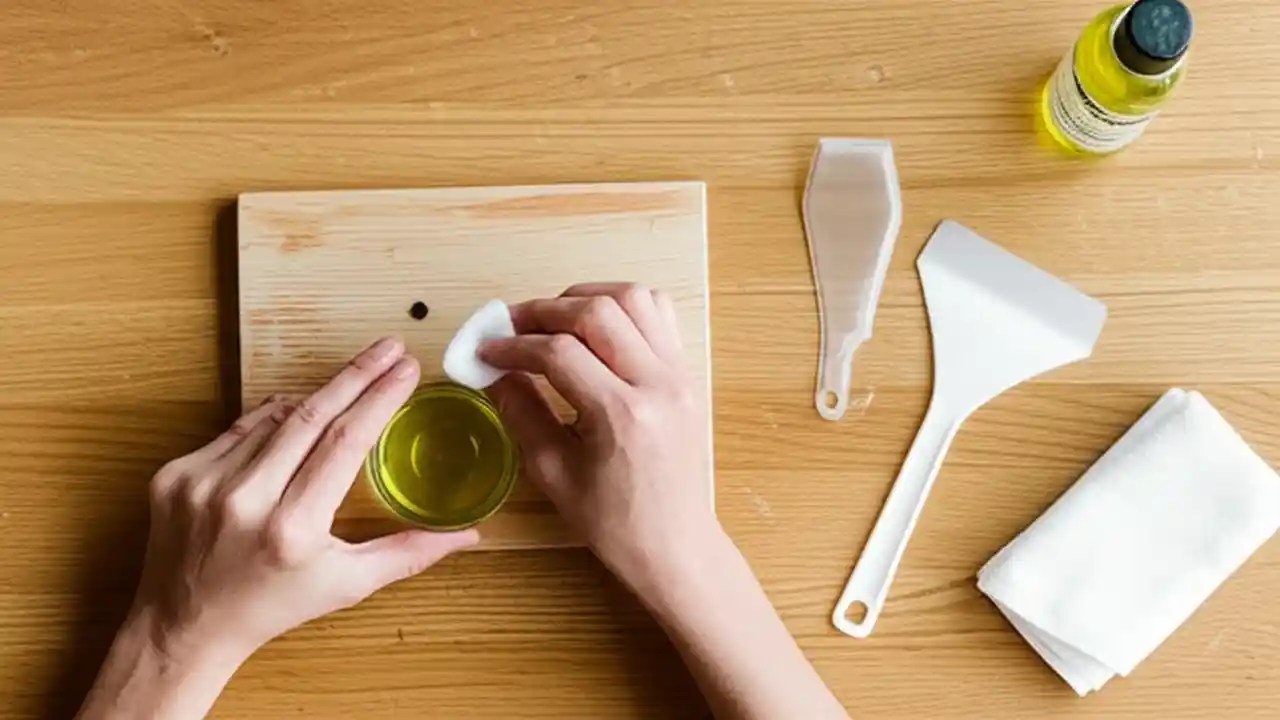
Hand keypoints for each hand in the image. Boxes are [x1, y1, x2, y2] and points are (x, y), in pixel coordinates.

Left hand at [77, 338, 478, 719]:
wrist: (184, 628)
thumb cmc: (272, 607)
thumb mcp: (347, 585)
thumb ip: (409, 553)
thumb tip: (469, 534)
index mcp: (293, 529)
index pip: (346, 443)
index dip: (379, 399)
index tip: (407, 370)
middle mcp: (245, 500)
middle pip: (312, 416)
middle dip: (357, 375)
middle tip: (390, 347)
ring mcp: (204, 483)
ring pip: (275, 418)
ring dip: (316, 399)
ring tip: (350, 385)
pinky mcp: (177, 474)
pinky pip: (238, 429)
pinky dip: (272, 418)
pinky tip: (296, 417)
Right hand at [480, 283, 715, 587]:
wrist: (675, 546)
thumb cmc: (614, 523)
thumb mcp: (554, 473)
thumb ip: (522, 413)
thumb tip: (494, 371)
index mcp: (622, 415)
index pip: (559, 352)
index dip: (513, 345)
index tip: (486, 351)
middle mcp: (658, 384)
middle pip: (597, 311)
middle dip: (544, 311)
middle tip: (511, 326)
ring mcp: (679, 374)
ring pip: (634, 298)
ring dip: (586, 298)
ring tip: (553, 320)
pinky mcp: (687, 373)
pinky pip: (659, 315)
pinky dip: (623, 307)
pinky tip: (595, 327)